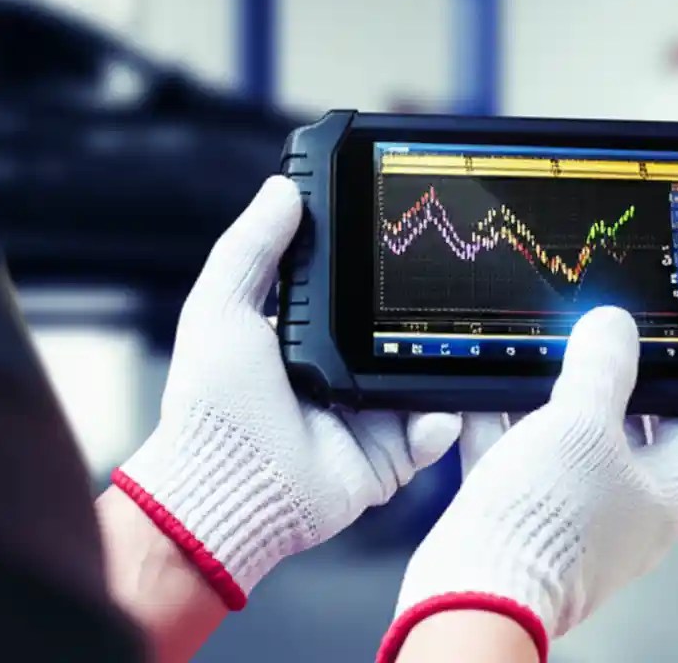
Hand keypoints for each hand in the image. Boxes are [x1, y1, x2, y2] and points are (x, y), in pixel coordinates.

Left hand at [112, 176, 460, 609]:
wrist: (227, 489)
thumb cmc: (212, 405)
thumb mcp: (221, 309)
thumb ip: (250, 247)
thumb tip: (281, 189)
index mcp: (313, 341)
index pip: (365, 298)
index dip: (390, 275)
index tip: (418, 248)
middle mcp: (349, 377)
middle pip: (410, 338)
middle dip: (439, 322)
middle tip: (462, 299)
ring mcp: (374, 418)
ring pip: (434, 383)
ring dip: (452, 371)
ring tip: (465, 353)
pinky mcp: (391, 459)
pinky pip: (435, 434)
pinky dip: (444, 424)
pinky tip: (435, 416)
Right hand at [378, 307, 677, 662]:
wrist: (478, 588)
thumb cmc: (547, 519)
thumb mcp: (581, 421)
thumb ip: (602, 368)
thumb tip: (615, 327)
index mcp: (662, 498)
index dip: (677, 395)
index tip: (653, 365)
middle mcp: (626, 520)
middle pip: (626, 443)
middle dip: (601, 398)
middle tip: (584, 362)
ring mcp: (576, 531)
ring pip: (568, 458)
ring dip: (546, 415)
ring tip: (528, 375)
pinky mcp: (526, 535)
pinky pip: (521, 475)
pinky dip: (503, 439)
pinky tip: (479, 407)